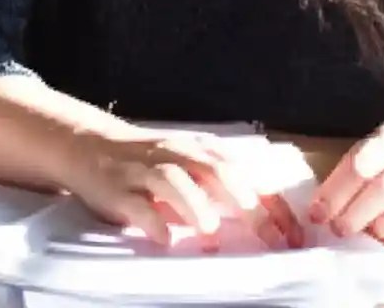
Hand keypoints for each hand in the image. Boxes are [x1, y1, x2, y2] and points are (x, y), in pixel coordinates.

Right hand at [58, 129, 302, 248]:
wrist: (91, 145)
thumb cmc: (150, 160)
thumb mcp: (190, 162)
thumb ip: (223, 182)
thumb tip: (269, 215)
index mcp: (199, 150)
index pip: (244, 174)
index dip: (270, 204)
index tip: (292, 234)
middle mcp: (175, 155)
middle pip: (216, 173)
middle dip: (244, 204)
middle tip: (266, 237)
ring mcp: (145, 170)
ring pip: (174, 181)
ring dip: (195, 206)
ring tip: (210, 231)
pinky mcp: (117, 188)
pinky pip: (136, 204)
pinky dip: (151, 221)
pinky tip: (165, 238)